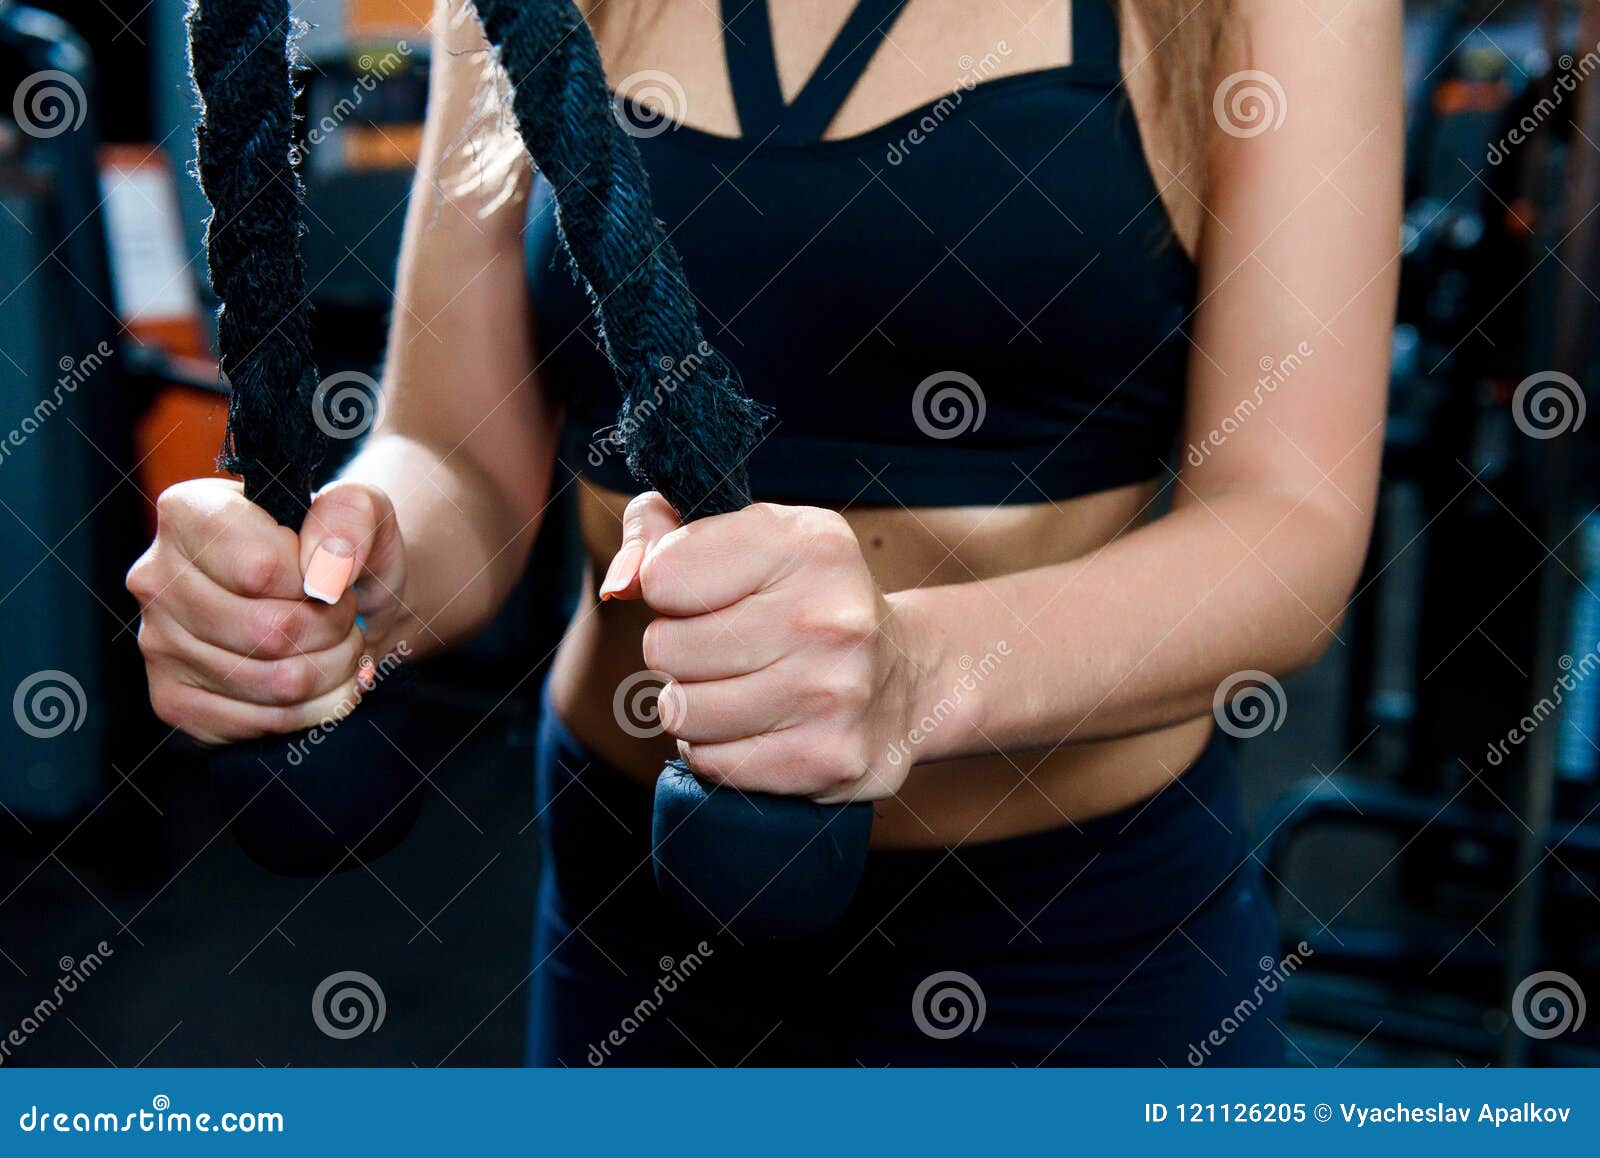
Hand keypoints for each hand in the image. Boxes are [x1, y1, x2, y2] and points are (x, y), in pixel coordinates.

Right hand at [126, 478, 408, 743]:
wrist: (345, 604)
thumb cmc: (343, 552)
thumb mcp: (362, 510)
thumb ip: (349, 516)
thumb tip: (325, 570)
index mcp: (189, 513)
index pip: (262, 569)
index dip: (317, 582)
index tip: (332, 577)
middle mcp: (157, 578)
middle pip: (270, 631)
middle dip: (334, 630)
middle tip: (346, 618)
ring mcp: (158, 644)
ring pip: (273, 682)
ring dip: (332, 670)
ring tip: (340, 646)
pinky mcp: (172, 701)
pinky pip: (259, 723)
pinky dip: (313, 710)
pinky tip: (320, 682)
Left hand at [600, 492, 920, 802]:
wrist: (908, 676)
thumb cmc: (804, 598)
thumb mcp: (750, 537)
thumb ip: (661, 533)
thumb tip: (620, 583)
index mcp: (810, 544)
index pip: (665, 574)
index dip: (668, 587)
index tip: (705, 592)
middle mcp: (829, 617)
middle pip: (664, 647)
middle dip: (678, 650)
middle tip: (727, 647)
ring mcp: (834, 694)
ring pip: (682, 711)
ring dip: (695, 705)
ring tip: (741, 687)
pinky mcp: (830, 760)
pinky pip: (713, 763)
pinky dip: (721, 750)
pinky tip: (761, 727)